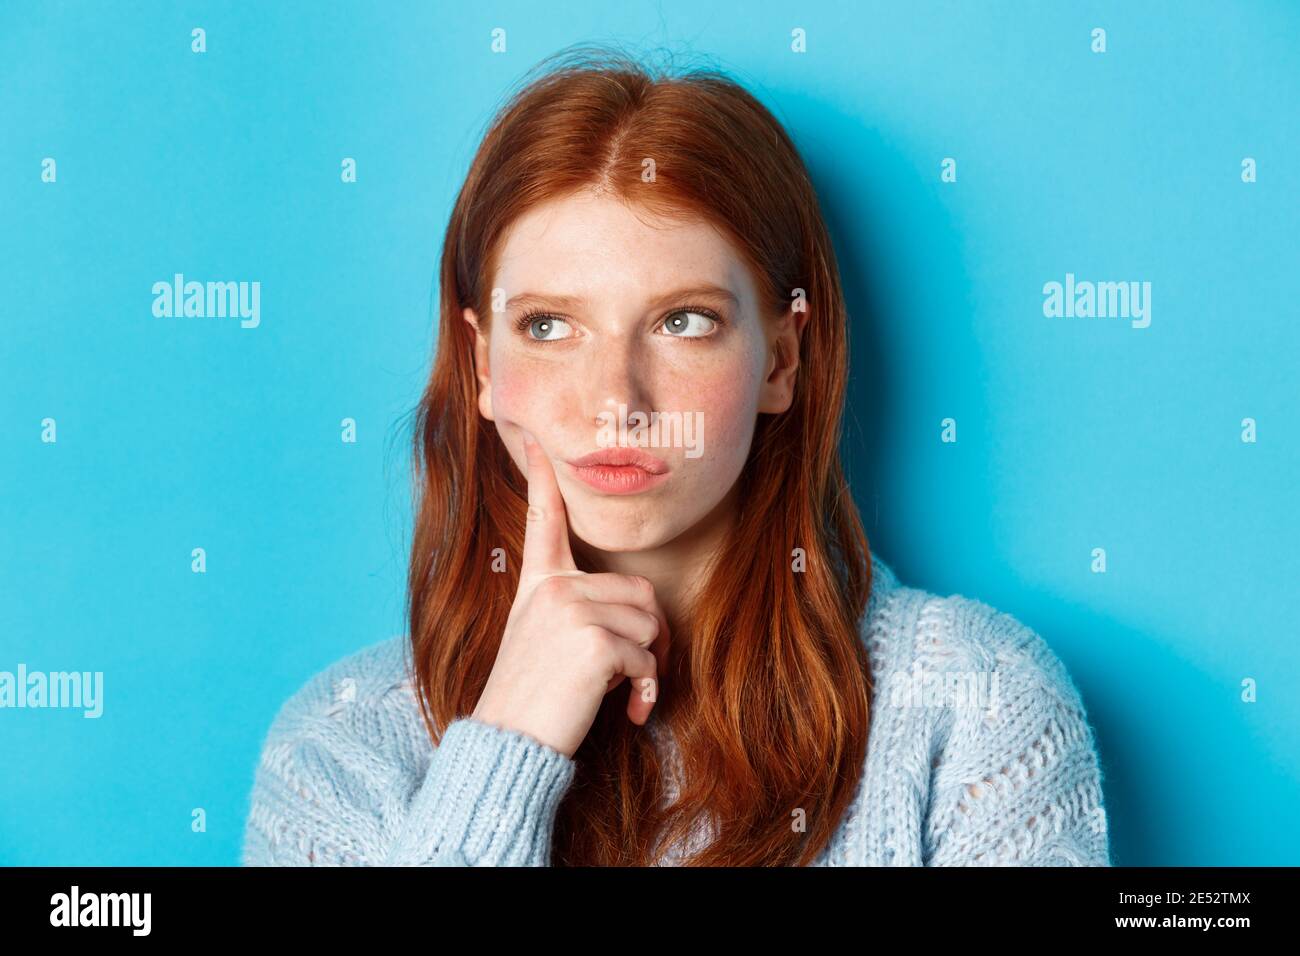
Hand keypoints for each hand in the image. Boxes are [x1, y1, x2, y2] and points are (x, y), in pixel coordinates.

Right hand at [470, 429, 670, 757]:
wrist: (509, 745)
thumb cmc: (530, 699)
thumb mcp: (541, 640)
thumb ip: (576, 611)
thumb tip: (643, 616)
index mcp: (538, 584)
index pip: (544, 521)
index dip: (541, 478)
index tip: (534, 438)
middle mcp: (553, 588)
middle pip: (639, 591)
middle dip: (648, 635)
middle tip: (633, 673)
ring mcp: (571, 611)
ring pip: (650, 623)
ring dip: (647, 665)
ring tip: (619, 692)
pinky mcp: (594, 643)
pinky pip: (648, 658)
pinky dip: (647, 691)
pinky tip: (628, 712)